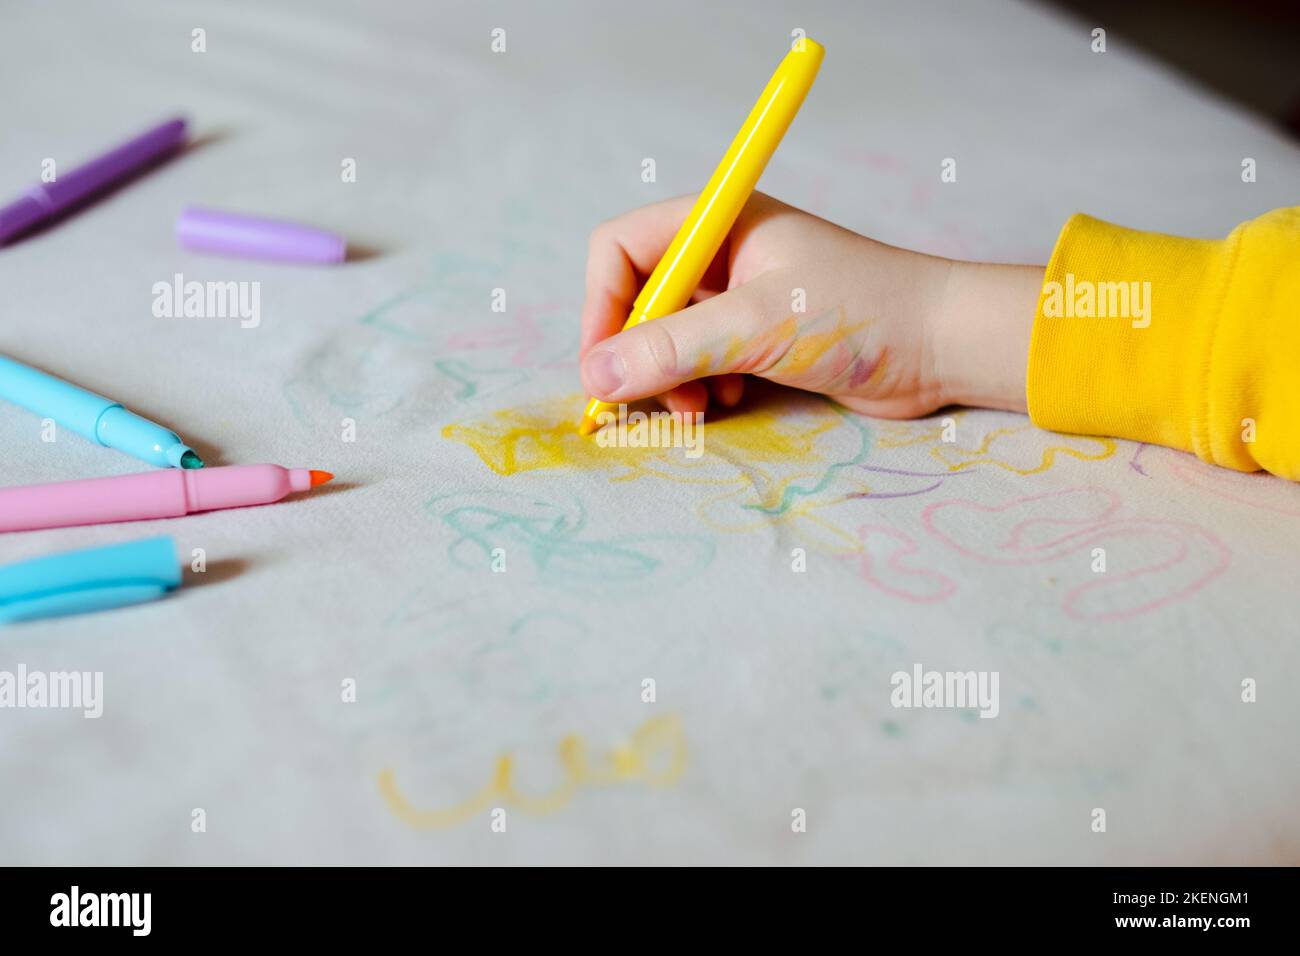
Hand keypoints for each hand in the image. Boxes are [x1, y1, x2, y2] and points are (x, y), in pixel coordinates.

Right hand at [579, 192, 1039, 417]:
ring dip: (670, 377)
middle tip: (650, 400)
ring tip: (696, 409)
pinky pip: (702, 361)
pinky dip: (700, 386)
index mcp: (719, 222)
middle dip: (639, 352)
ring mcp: (743, 297)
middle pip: (640, 297)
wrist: (945, 346)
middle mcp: (724, 253)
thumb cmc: (861, 314)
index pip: (622, 249)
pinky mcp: (762, 337)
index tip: (604, 365)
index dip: (603, 305)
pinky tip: (725, 403)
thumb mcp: (757, 326)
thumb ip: (672, 349)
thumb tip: (596, 375)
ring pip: (669, 336)